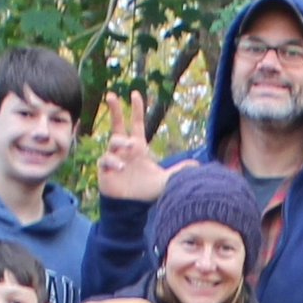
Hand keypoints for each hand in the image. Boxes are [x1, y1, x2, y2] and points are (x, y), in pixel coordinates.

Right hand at [97, 91, 172, 206]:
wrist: (132, 208)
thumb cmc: (146, 191)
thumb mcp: (166, 179)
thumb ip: (180, 170)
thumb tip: (198, 165)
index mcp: (138, 147)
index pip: (136, 123)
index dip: (136, 109)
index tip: (136, 94)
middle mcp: (124, 150)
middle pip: (117, 124)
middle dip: (114, 109)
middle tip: (112, 95)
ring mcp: (113, 159)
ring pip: (113, 141)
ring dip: (121, 142)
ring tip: (130, 147)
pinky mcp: (104, 170)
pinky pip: (105, 160)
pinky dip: (112, 161)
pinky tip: (121, 167)